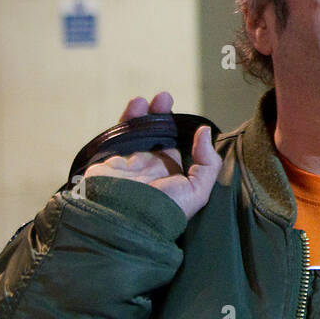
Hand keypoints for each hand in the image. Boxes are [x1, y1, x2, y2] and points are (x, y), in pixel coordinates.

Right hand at [82, 92, 220, 219]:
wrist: (126, 221)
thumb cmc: (164, 209)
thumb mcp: (197, 191)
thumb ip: (207, 162)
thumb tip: (204, 132)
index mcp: (171, 174)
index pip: (176, 146)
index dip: (179, 129)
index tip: (185, 117)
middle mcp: (151, 166)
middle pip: (156, 134)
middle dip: (162, 115)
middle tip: (165, 97)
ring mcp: (130, 161)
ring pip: (138, 130)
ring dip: (146, 112)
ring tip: (156, 98)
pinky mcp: (112, 157)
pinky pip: (120, 133)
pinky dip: (128, 117)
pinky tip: (138, 103)